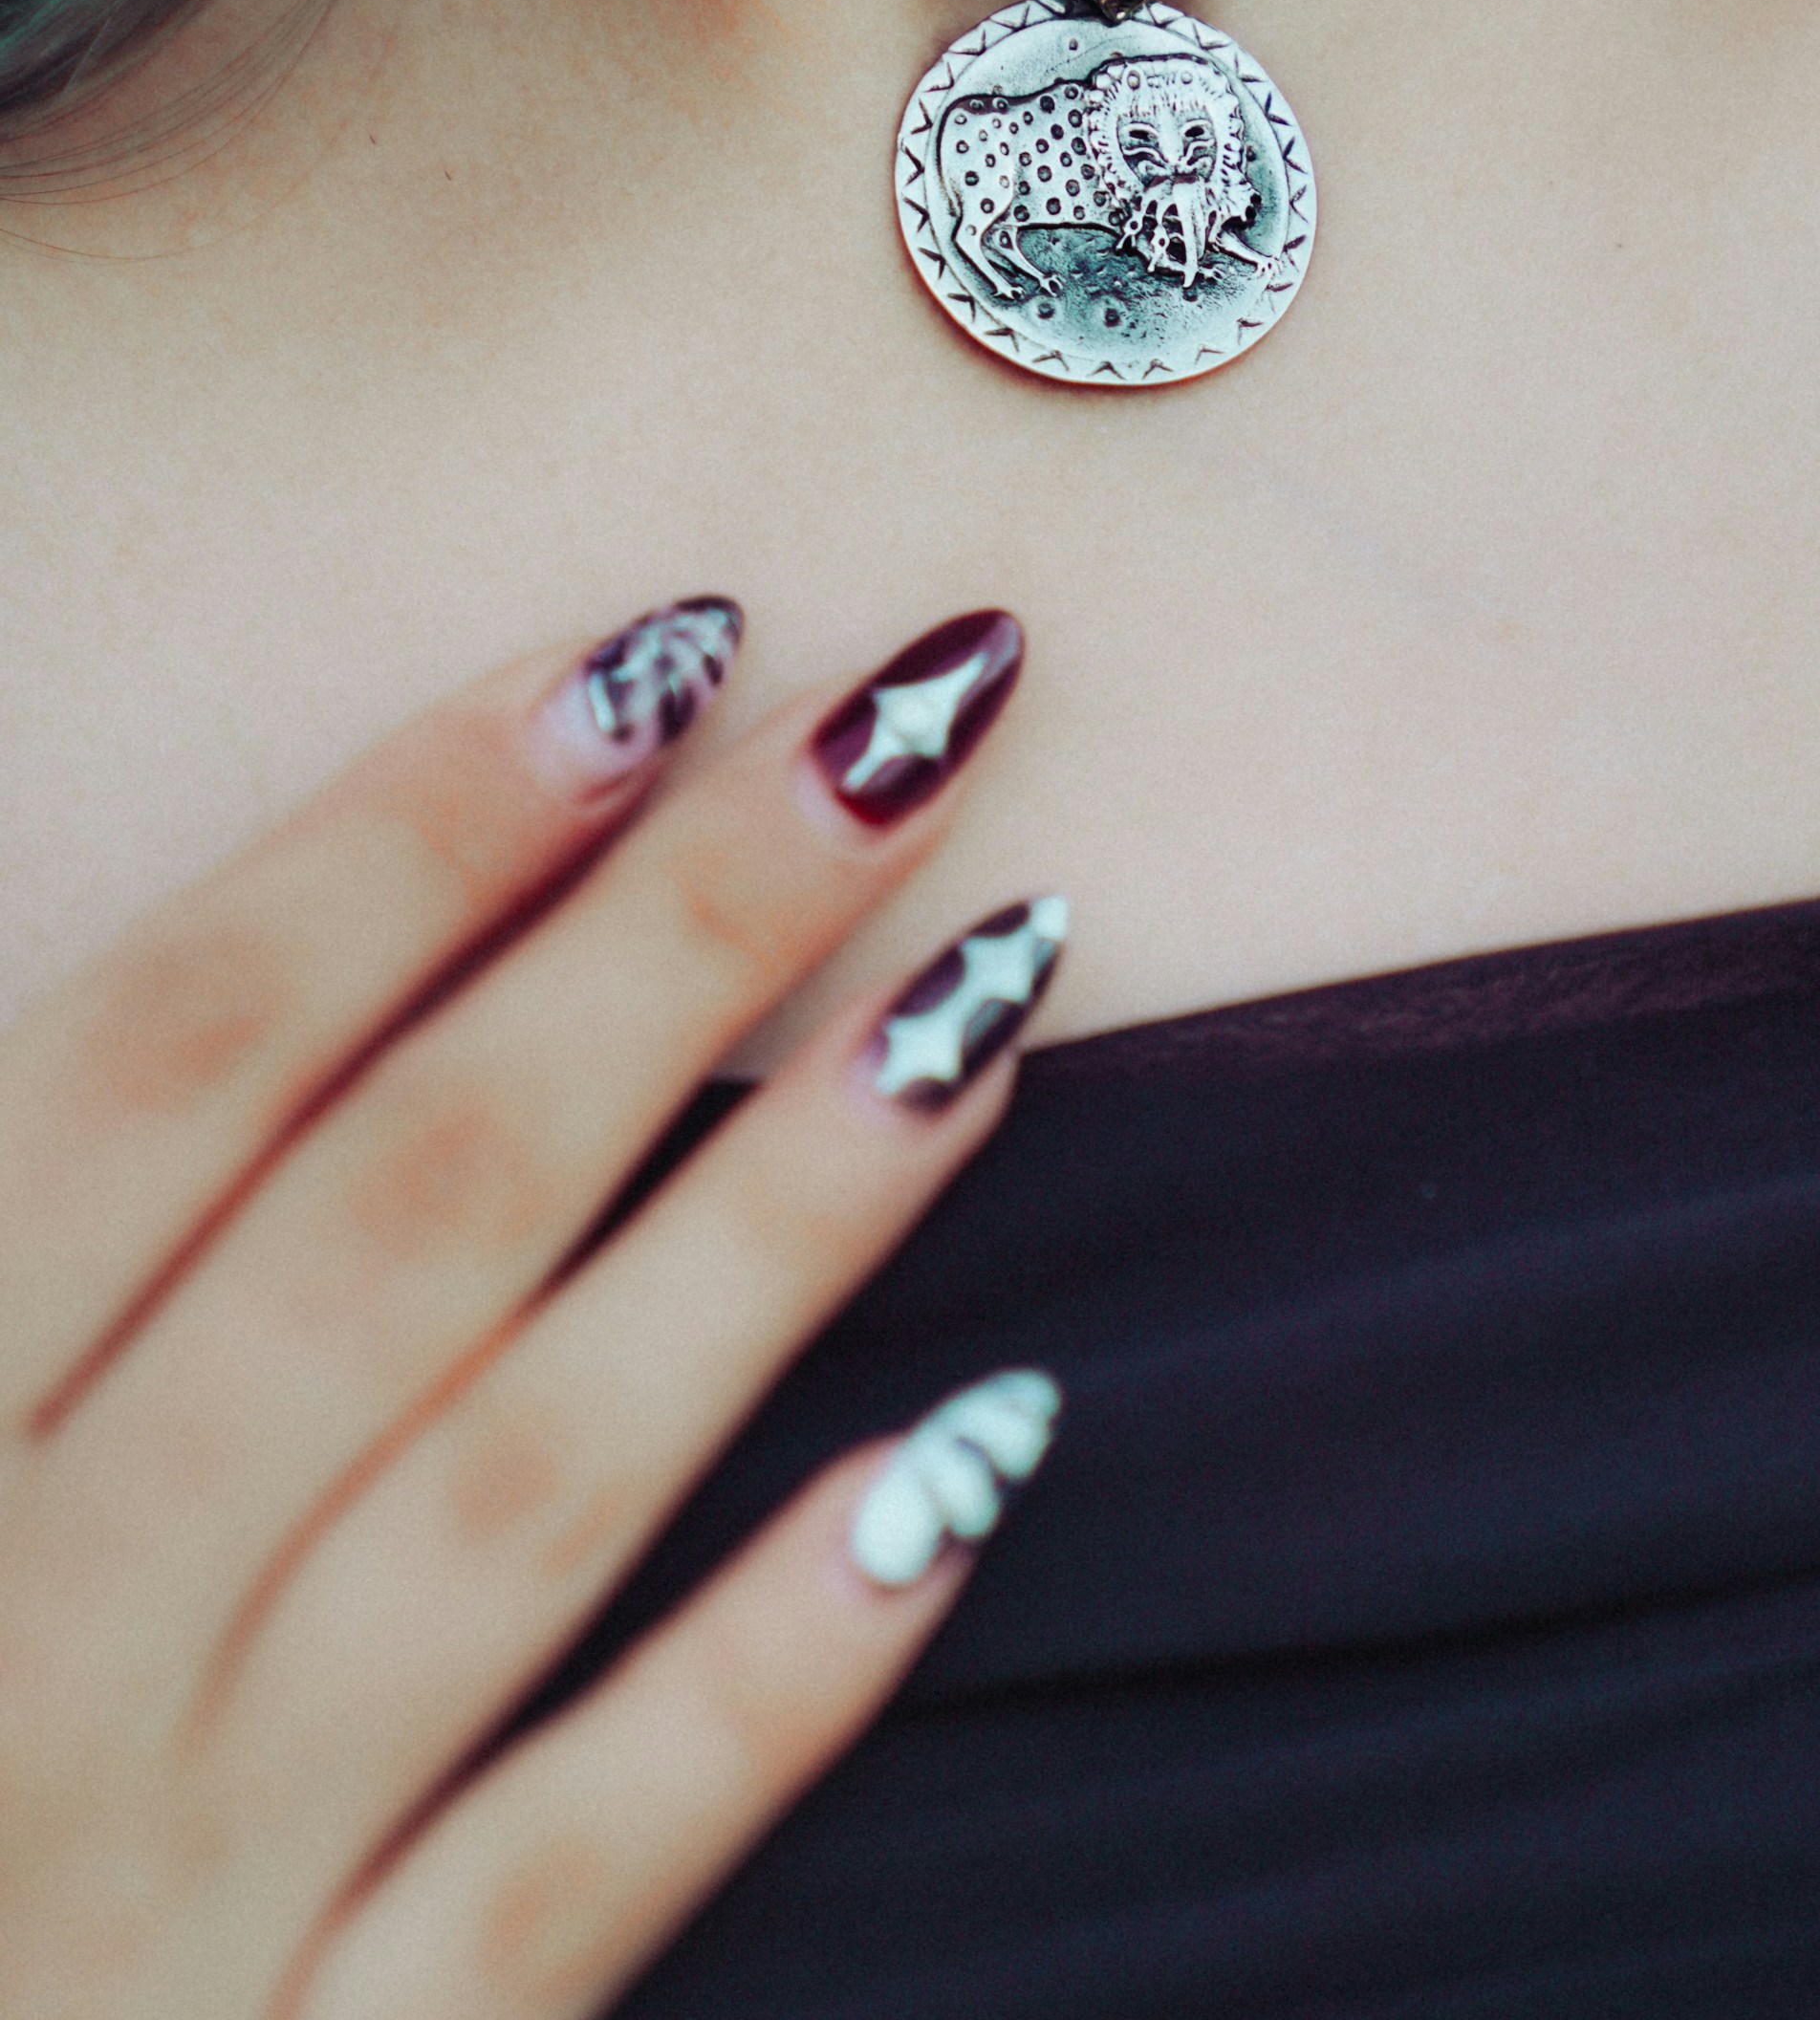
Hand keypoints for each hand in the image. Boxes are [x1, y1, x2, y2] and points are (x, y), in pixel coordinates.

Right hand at [0, 598, 1057, 2019]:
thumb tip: (191, 1003)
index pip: (173, 1061)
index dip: (414, 835)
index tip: (658, 650)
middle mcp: (18, 1640)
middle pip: (404, 1211)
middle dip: (673, 937)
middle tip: (912, 716)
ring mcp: (175, 1886)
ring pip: (527, 1485)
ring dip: (780, 1217)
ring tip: (1005, 976)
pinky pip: (574, 1868)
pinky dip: (771, 1670)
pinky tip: (976, 1457)